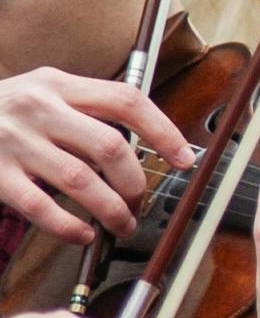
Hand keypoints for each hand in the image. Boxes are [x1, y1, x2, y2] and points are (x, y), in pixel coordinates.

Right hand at [0, 67, 189, 245]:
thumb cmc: (0, 112)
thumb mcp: (41, 93)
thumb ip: (83, 108)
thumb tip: (144, 140)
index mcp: (57, 83)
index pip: (126, 100)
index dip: (163, 130)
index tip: (184, 158)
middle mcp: (37, 108)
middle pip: (109, 146)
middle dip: (136, 182)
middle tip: (141, 202)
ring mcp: (13, 142)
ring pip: (81, 181)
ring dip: (111, 210)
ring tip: (122, 224)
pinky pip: (41, 207)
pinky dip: (69, 226)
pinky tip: (83, 234)